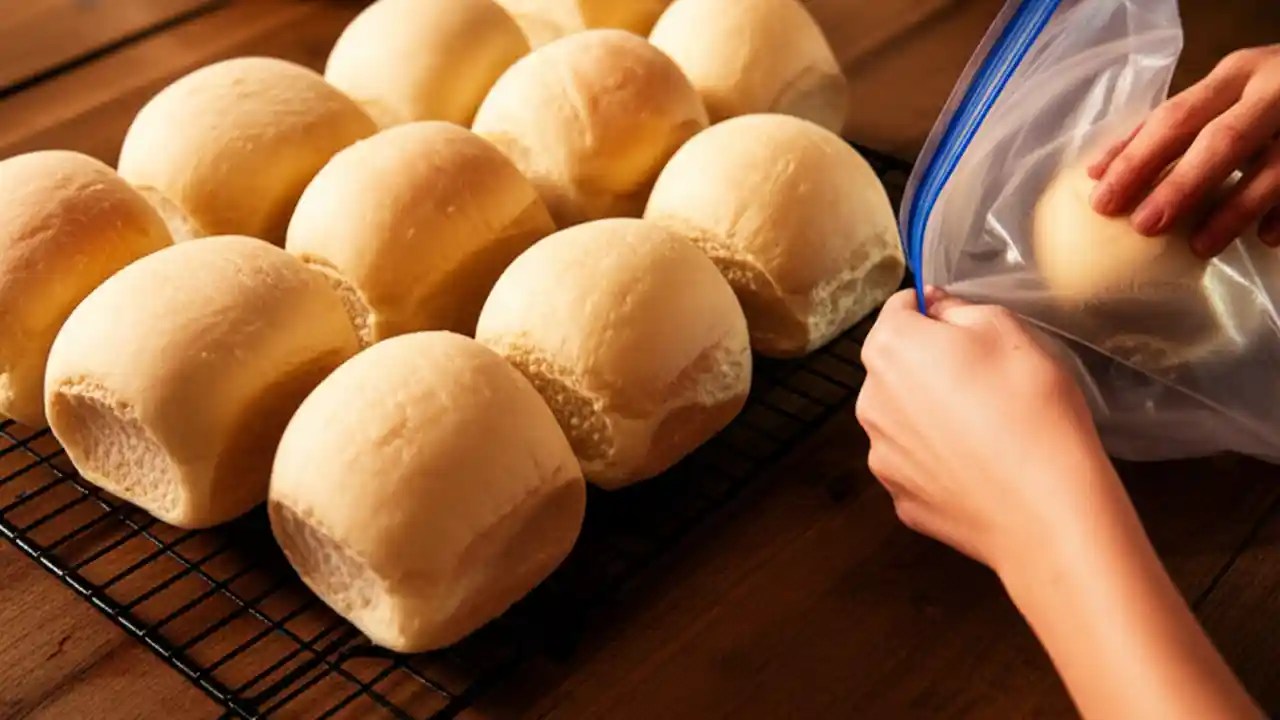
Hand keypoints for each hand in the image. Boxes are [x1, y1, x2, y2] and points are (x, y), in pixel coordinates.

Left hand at [854, 288, 1118, 573]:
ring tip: (986, 426)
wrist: (1045, 509)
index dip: (930, 308)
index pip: (898, 310)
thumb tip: (935, 307)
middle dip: (929, 364)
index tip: (960, 320)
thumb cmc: (1029, 406)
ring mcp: (881, 455)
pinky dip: (940, 459)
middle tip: (985, 378)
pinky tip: (980, 466)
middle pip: (894, 367)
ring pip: (903, 417)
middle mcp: (870, 401)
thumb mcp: (1005, 330)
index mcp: (890, 350)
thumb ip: (959, 309)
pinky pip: (917, 464)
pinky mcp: (900, 497)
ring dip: (930, 413)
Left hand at [1088, 44, 1279, 256]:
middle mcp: (1272, 92)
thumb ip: (1166, 128)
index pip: (1174, 118)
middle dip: (1180, 186)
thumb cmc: (1267, 95)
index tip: (1102, 201)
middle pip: (1222, 140)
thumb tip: (1099, 171)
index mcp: (1234, 76)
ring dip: (1233, 211)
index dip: (1136, 160)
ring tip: (1199, 248)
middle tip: (1144, 226)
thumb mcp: (1223, 96)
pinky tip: (1267, 238)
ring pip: (1272, 169)